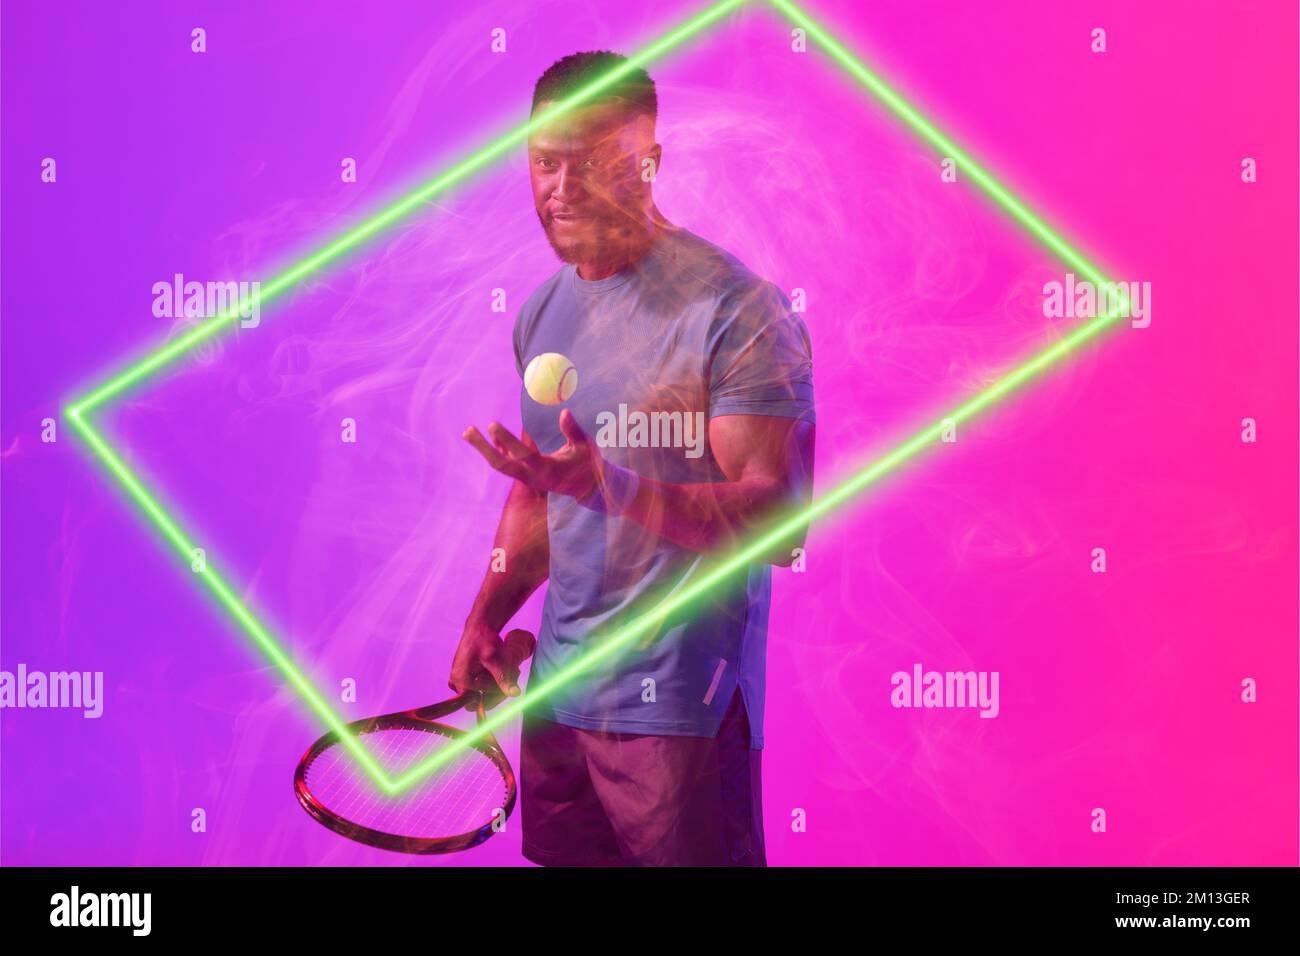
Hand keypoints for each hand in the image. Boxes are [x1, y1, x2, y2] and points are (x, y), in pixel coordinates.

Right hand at [448, 620, 525, 710]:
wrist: (479, 627)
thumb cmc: (485, 640)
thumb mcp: (496, 660)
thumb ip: (503, 679)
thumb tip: (515, 693)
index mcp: (461, 680)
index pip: (481, 700)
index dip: (497, 692)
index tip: (509, 678)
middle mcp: (456, 682)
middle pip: (481, 699)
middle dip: (498, 688)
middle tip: (512, 672)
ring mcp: (459, 680)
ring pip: (482, 692)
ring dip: (496, 684)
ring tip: (508, 668)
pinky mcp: (464, 677)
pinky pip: (480, 686)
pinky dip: (492, 680)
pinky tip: (501, 668)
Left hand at [462, 409, 601, 500]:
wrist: (586, 487)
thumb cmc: (588, 464)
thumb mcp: (585, 447)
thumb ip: (573, 431)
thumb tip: (564, 412)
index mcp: (547, 470)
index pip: (522, 455)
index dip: (506, 440)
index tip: (492, 424)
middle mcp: (533, 477)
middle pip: (501, 465)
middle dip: (482, 448)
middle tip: (467, 431)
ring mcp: (527, 478)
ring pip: (500, 465)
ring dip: (484, 449)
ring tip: (468, 431)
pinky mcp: (525, 475)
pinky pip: (507, 462)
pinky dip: (497, 449)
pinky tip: (491, 436)